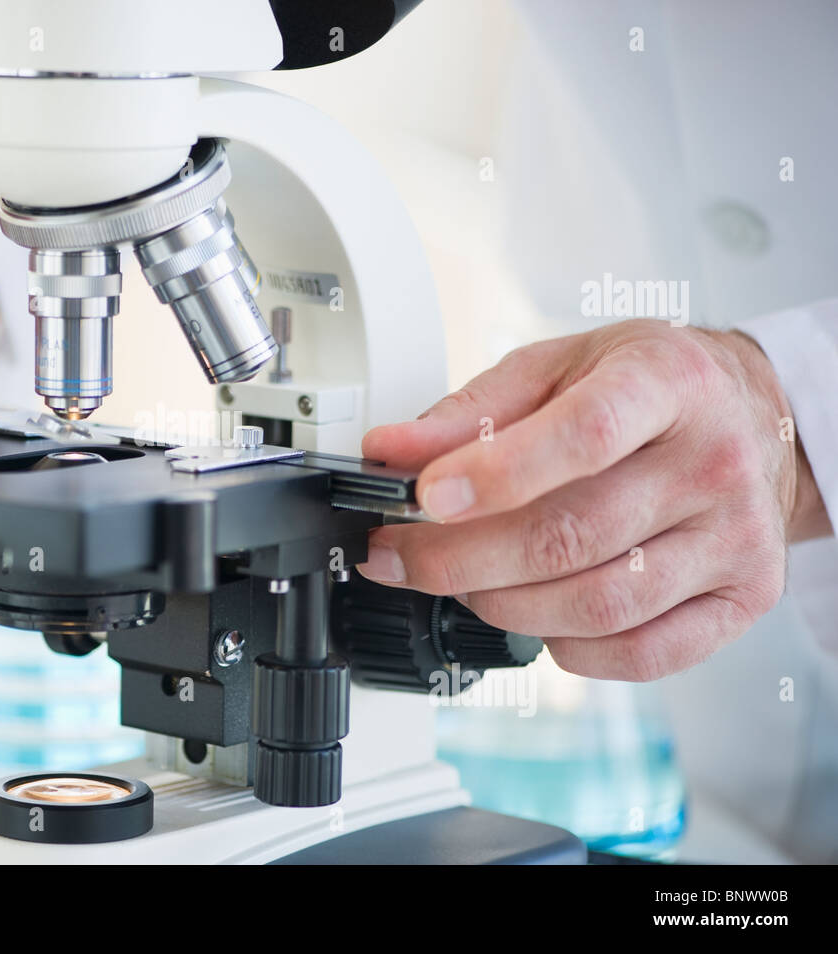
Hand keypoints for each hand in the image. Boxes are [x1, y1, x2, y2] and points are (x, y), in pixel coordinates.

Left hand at [358, 319, 828, 680]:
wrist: (747, 414)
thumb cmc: (645, 387)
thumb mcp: (556, 367)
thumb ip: (468, 412)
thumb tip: (387, 453)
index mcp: (669, 383)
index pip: (584, 435)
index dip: (494, 476)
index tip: (423, 499)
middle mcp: (715, 461)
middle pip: (572, 535)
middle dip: (460, 558)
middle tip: (400, 557)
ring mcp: (735, 536)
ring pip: (599, 603)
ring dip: (503, 606)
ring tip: (462, 582)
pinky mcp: (743, 597)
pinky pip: (642, 652)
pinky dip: (568, 649)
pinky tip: (535, 617)